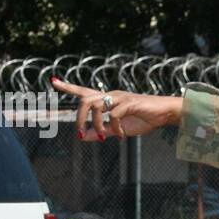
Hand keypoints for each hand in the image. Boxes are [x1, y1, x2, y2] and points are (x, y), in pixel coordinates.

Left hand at [52, 77, 181, 140]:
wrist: (164, 113)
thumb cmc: (144, 119)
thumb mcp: (118, 129)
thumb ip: (101, 132)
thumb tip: (83, 137)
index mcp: (107, 99)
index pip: (84, 91)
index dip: (68, 87)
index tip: (53, 81)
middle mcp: (111, 95)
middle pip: (84, 100)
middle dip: (79, 118)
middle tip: (81, 135)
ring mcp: (120, 97)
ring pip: (95, 106)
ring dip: (95, 124)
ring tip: (103, 137)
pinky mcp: (129, 102)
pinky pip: (114, 115)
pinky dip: (114, 127)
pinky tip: (120, 135)